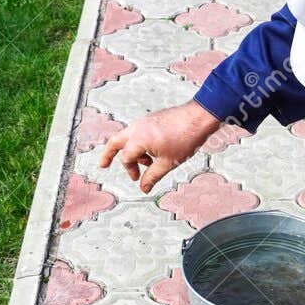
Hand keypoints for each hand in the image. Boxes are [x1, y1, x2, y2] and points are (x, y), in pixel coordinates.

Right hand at [99, 100, 221, 192]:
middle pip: (116, 142)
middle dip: (108, 154)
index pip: (126, 158)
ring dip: (133, 151)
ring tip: (147, 163)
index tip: (138, 179)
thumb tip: (143, 187)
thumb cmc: (186, 137)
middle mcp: (137, 127)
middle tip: (104, 164)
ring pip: (129, 137)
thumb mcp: (168, 163)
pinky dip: (141, 143)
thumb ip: (153, 176)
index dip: (131, 171)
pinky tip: (154, 151)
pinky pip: (139, 132)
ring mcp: (144, 121)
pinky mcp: (152, 119)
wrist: (199, 117)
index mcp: (139, 139)